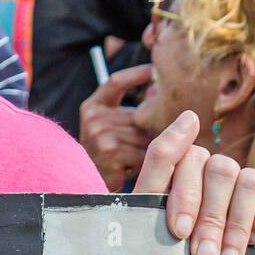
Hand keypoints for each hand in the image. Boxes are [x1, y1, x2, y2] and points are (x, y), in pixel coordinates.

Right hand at [79, 64, 153, 191]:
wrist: (89, 184)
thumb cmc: (109, 154)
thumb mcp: (115, 127)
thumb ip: (133, 113)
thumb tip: (164, 96)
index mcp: (92, 107)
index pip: (115, 82)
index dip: (136, 74)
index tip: (154, 69)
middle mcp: (94, 118)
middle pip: (140, 115)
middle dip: (154, 128)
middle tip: (165, 136)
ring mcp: (100, 134)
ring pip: (145, 134)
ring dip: (152, 147)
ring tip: (143, 159)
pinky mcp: (110, 151)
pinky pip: (145, 151)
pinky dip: (148, 160)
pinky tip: (140, 167)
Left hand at [133, 110, 254, 254]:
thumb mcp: (151, 217)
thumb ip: (161, 162)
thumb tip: (189, 115)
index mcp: (180, 172)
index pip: (182, 155)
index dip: (183, 193)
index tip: (177, 230)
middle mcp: (214, 173)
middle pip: (217, 167)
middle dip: (209, 218)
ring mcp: (246, 185)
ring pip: (247, 178)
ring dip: (235, 226)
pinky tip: (253, 245)